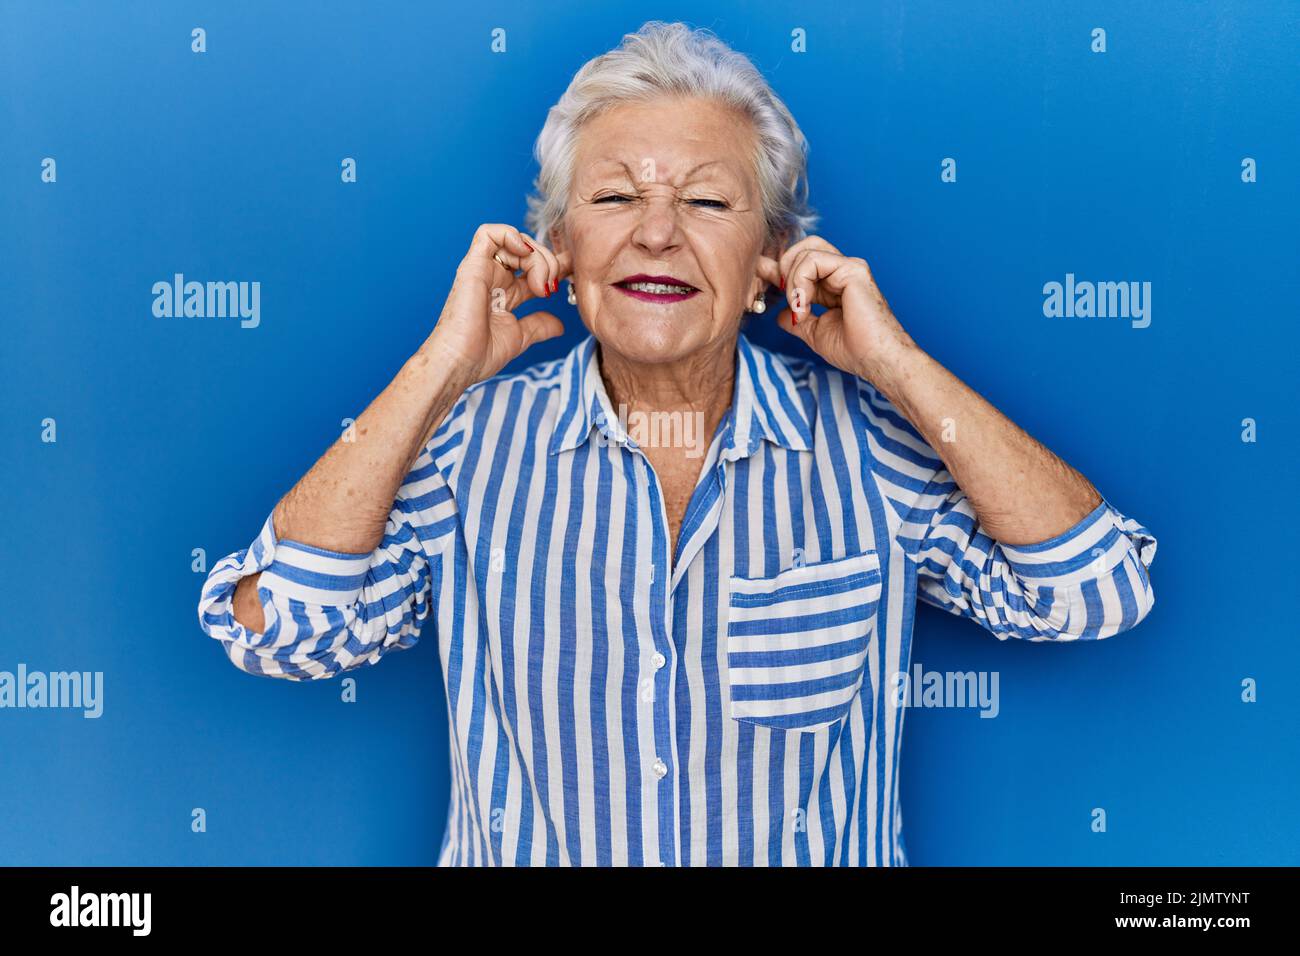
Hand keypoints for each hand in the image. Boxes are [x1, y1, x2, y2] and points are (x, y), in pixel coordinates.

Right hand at [428, 223, 569, 384]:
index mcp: (504, 293)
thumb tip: (559, 325)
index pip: (533, 267)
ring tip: (540, 282)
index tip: (571, 272)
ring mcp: (483, 269)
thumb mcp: (520, 338)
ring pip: (515, 240)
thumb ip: (539, 326)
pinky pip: (488, 233)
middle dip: (549, 262)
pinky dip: (510, 235)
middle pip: (528, 251)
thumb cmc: (480, 354)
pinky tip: (524, 254)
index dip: (555, 264)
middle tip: (551, 287)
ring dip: (536, 255)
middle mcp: (494, 278)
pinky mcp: (473, 265)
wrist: (460, 362)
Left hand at [757, 236, 915, 384]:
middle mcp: (843, 271)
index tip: (759, 274)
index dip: (778, 268)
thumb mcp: (815, 333)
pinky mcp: (853, 270)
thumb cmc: (855, 350)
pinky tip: (803, 306)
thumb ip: (797, 319)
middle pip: (804, 247)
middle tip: (783, 296)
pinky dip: (800, 283)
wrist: (876, 360)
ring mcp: (849, 267)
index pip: (802, 263)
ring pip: (806, 252)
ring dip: (792, 281)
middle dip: (784, 266)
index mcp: (834, 284)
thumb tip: (778, 315)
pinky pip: (813, 261)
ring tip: (798, 309)